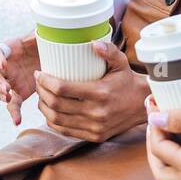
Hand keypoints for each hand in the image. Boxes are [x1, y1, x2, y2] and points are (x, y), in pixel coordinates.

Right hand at [0, 32, 39, 125]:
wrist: (51, 59)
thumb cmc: (43, 44)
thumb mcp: (40, 37)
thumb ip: (36, 35)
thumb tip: (36, 34)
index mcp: (8, 51)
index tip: (3, 63)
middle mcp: (5, 67)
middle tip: (6, 87)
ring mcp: (9, 81)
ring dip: (1, 95)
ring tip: (9, 100)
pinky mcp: (17, 94)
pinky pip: (12, 105)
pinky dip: (13, 113)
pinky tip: (17, 121)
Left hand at [33, 40, 148, 142]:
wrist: (142, 105)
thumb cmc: (127, 80)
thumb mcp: (121, 62)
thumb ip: (108, 50)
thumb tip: (92, 43)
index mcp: (100, 93)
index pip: (62, 89)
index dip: (45, 81)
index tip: (39, 73)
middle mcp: (96, 113)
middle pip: (56, 105)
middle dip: (41, 92)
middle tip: (39, 82)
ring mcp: (94, 127)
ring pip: (57, 120)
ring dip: (44, 107)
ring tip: (42, 95)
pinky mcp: (93, 136)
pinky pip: (65, 130)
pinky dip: (53, 121)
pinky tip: (50, 110)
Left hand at [142, 100, 180, 179]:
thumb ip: (180, 118)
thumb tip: (155, 119)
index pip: (159, 150)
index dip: (154, 129)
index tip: (156, 113)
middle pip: (160, 174)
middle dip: (153, 151)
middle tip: (156, 130)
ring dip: (164, 167)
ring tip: (166, 146)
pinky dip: (178, 179)